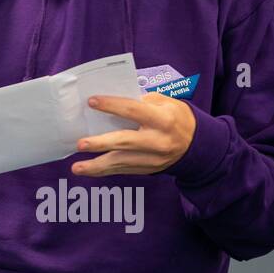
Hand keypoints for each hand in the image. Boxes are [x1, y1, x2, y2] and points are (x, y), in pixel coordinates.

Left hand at [71, 92, 195, 176]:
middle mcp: (158, 141)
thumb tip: (112, 102)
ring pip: (122, 163)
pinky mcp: (148, 170)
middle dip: (101, 144)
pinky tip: (88, 171)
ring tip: (76, 168)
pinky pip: (123, 171)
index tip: (91, 102)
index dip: (112, 105)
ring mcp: (153, 159)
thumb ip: (140, 101)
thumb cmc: (176, 117)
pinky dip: (104, 171)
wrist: (197, 144)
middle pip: (125, 142)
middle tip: (80, 144)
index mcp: (163, 120)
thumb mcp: (165, 102)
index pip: (134, 110)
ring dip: (97, 166)